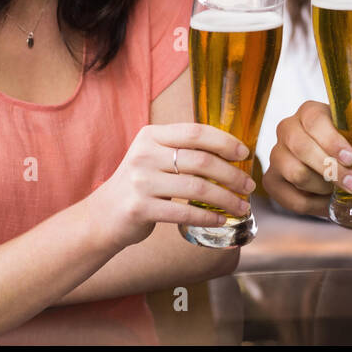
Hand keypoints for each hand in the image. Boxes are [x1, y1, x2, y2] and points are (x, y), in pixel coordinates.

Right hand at [89, 123, 255, 249]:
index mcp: (150, 136)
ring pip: (196, 187)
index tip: (244, 153)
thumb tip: (230, 153)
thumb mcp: (153, 158)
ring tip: (241, 205)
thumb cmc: (139, 186)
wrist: (103, 216)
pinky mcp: (140, 208)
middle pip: (200, 160)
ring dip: (226, 198)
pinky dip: (207, 216)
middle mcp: (144, 155)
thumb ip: (182, 151)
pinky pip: (184, 211)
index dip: (224, 141)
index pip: (195, 132)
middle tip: (248, 185)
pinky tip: (221, 220)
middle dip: (231, 173)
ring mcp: (140, 182)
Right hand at [263, 101, 351, 216]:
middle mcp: (288, 129)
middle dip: (330, 169)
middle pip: (300, 147)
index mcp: (311, 112)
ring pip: (294, 172)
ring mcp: (277, 155)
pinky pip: (287, 197)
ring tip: (340, 190)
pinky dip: (311, 204)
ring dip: (321, 185)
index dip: (330, 139)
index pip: (313, 120)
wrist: (345, 164)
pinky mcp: (273, 180)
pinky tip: (327, 201)